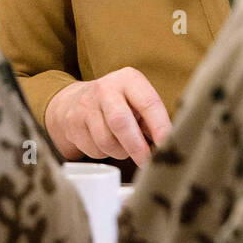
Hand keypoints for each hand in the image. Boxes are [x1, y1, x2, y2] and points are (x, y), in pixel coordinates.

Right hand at [44, 67, 171, 165]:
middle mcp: (106, 88)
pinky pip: (94, 149)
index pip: (149, 103)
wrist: (73, 102)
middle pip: (121, 122)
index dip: (161, 128)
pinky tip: (105, 144)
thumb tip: (170, 147)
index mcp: (129, 79)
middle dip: (137, 147)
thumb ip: (153, 121)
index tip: (169, 146)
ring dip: (120, 152)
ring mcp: (86, 105)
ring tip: (124, 147)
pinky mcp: (72, 124)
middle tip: (147, 162)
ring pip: (106, 140)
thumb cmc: (118, 105)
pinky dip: (104, 153)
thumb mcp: (137, 102)